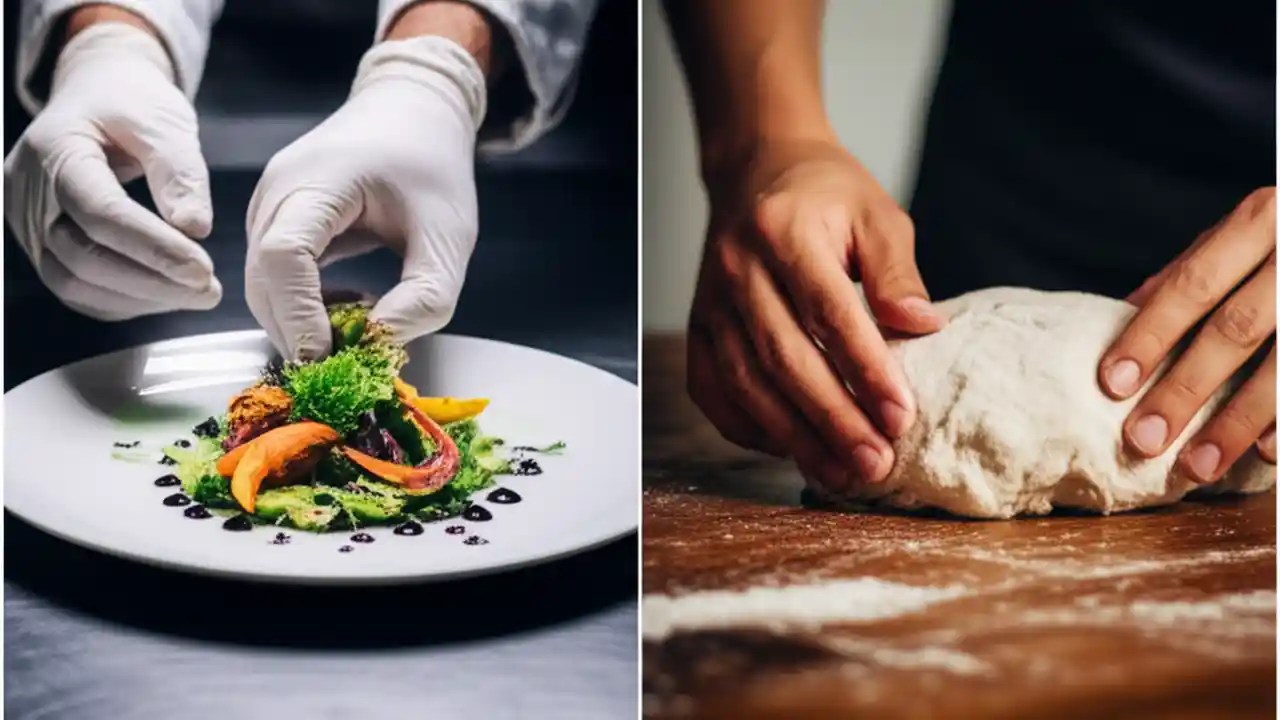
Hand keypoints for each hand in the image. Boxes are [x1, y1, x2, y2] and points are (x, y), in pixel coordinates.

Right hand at [3, 18, 218, 319]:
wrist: (98, 95)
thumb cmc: (132, 103)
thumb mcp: (164, 121)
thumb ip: (179, 172)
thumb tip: (195, 228)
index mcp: (56, 149)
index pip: (99, 211)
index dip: (153, 248)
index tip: (203, 269)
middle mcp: (29, 191)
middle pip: (83, 256)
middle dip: (152, 280)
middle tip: (209, 290)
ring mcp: (28, 222)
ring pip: (75, 282)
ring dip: (140, 297)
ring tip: (195, 293)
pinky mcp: (41, 245)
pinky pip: (76, 288)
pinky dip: (123, 300)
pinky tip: (165, 292)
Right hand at [245, 35, 484, 361]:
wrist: (412, 109)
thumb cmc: (433, 165)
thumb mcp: (449, 235)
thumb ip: (425, 296)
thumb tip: (381, 343)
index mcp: (317, 182)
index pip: (283, 257)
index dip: (300, 315)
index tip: (330, 357)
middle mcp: (278, 192)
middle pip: (264, 279)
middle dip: (299, 332)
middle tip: (348, 366)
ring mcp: (270, 205)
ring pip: (263, 285)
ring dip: (302, 323)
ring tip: (360, 331)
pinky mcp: (277, 219)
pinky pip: (275, 275)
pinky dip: (304, 305)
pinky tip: (351, 305)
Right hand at [687, 139, 945, 491]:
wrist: (755, 170)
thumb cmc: (824, 195)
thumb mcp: (876, 214)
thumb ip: (897, 272)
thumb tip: (922, 328)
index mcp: (786, 232)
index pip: (828, 312)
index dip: (866, 369)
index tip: (901, 416)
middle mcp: (739, 269)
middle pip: (784, 358)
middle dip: (832, 419)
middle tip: (875, 463)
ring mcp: (710, 303)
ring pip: (748, 383)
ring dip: (795, 436)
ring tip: (842, 473)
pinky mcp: (697, 328)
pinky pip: (713, 390)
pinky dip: (748, 427)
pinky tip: (789, 449)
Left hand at [1099, 187, 1276, 481]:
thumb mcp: (1243, 238)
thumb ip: (1188, 275)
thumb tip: (1120, 317)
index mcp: (1261, 221)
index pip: (1193, 285)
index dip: (1150, 335)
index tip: (1112, 384)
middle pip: (1236, 330)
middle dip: (1185, 389)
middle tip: (1142, 440)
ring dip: (1238, 421)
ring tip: (1197, 465)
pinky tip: (1266, 454)